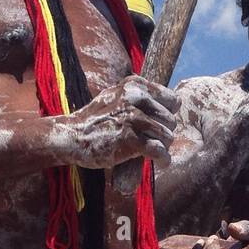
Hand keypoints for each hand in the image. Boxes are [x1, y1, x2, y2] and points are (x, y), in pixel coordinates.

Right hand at [64, 76, 180, 167]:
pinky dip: (163, 159)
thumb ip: (141, 96)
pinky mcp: (130, 139)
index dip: (168, 114)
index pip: (171, 99)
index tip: (160, 123)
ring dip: (164, 147)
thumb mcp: (116, 96)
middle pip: (170, 120)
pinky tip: (161, 162)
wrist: (72, 136)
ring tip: (155, 153)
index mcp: (134, 85)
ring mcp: (133, 118)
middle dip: (165, 133)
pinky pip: (159, 151)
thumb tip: (176, 101)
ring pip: (167, 135)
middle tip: (154, 142)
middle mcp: (135, 98)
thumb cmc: (95, 120)